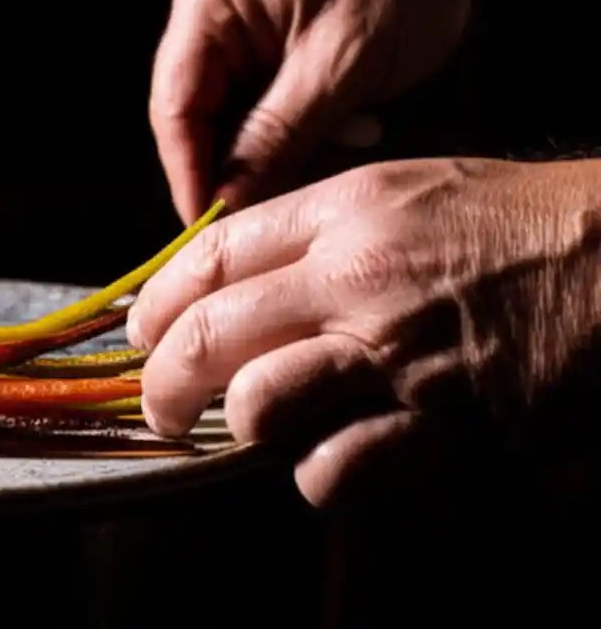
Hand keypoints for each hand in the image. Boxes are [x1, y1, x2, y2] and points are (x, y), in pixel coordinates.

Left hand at [126, 157, 600, 507]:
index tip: (144, 332)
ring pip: (259, 408)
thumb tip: (232, 280)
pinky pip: (332, 471)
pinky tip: (337, 459)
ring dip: (247, 429)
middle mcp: (359, 281)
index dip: (157, 303)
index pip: (209, 257)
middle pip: (210, 336)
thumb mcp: (411, 191)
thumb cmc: (522, 227)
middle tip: (162, 405)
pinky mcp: (443, 431)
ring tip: (265, 428)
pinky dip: (320, 475)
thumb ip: (316, 230)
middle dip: (164, 381)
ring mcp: (398, 358)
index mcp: (347, 212)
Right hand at [148, 0, 532, 224]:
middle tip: (276, 209)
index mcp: (209, 4)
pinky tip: (347, 126)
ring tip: (341, 142)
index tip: (210, 230)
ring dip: (278, 149)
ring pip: (230, 121)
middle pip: (195, 118)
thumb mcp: (339, 68)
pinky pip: (260, 109)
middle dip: (238, 165)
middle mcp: (207, 16)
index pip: (174, 108)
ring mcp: (234, 31)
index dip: (187, 174)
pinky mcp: (264, 48)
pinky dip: (298, 130)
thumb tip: (228, 207)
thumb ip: (276, 139)